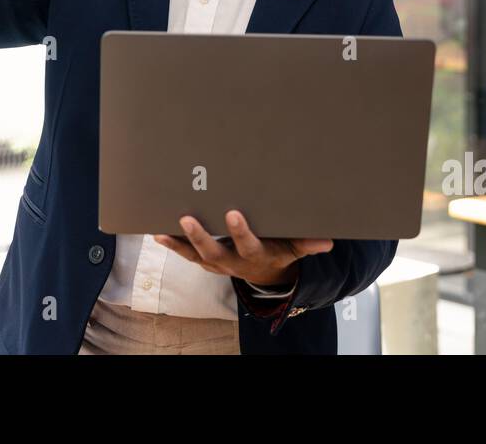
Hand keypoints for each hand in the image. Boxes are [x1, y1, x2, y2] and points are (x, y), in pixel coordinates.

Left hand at [152, 210, 332, 288]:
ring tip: (163, 230)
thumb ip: (306, 244)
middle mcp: (233, 261)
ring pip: (195, 255)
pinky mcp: (205, 260)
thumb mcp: (293, 249)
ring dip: (179, 243)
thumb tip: (327, 242)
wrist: (264, 273)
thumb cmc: (278, 251)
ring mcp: (216, 263)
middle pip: (214, 251)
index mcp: (255, 254)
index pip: (248, 243)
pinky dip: (173, 245)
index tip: (233, 213)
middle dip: (200, 236)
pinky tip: (158, 233)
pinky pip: (186, 254)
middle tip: (186, 219)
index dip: (240, 231)